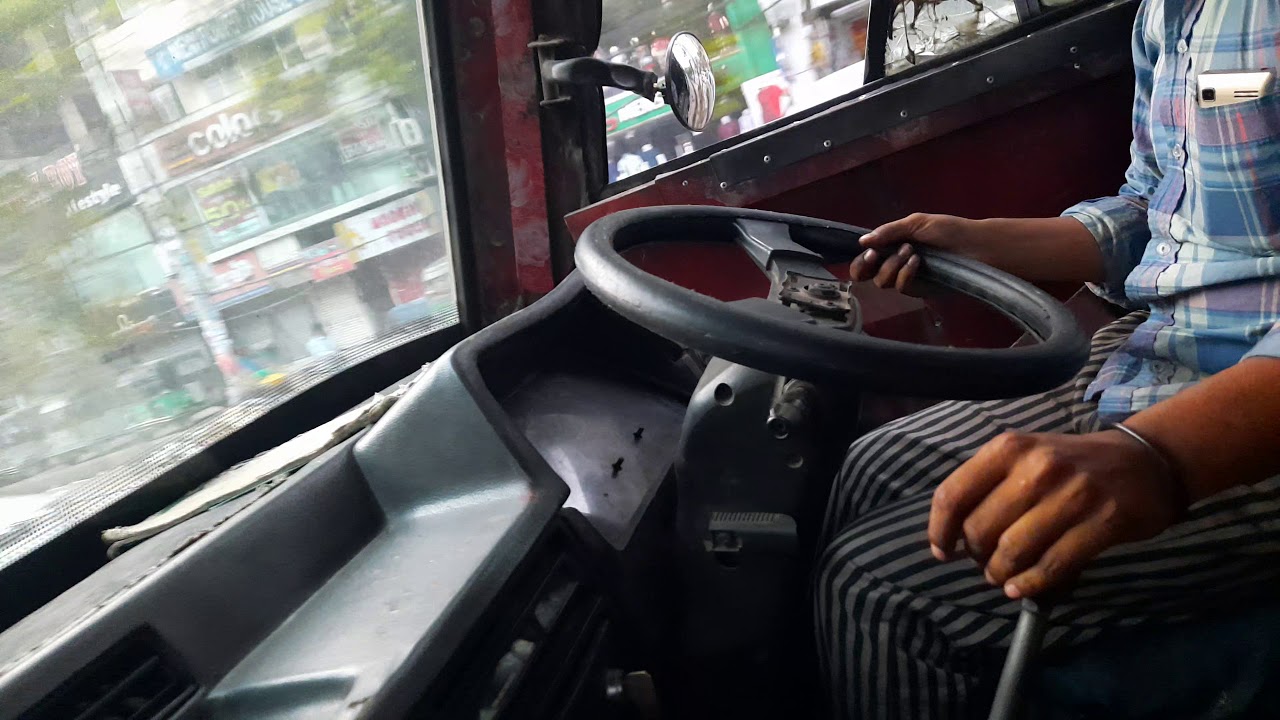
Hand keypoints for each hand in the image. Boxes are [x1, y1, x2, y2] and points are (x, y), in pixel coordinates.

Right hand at [849, 213, 977, 292]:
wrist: (976, 245)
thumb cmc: (950, 230)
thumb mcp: (917, 223)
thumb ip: (889, 231)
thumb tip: (862, 241)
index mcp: (893, 246)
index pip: (866, 259)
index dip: (860, 258)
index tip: (868, 250)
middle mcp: (896, 264)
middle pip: (865, 275)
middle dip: (863, 267)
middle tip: (874, 256)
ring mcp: (907, 279)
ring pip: (882, 282)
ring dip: (891, 265)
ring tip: (910, 251)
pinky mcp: (920, 290)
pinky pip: (901, 288)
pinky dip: (905, 274)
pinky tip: (917, 262)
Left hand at [928, 430, 1184, 598]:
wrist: (1146, 460)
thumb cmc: (1073, 463)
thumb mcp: (1026, 456)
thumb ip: (990, 486)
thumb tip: (953, 534)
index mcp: (1008, 448)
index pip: (953, 494)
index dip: (940, 530)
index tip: (942, 551)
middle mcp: (1036, 467)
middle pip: (981, 528)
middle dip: (976, 556)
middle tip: (984, 564)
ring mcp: (1072, 494)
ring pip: (1013, 550)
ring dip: (1000, 573)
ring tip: (1001, 578)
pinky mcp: (1103, 521)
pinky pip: (1052, 565)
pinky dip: (1030, 584)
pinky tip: (1021, 588)